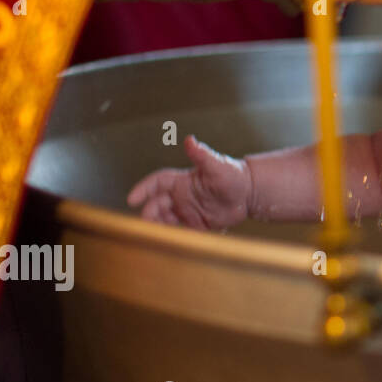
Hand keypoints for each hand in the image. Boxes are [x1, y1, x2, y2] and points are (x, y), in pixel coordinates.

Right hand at [127, 135, 251, 229]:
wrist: (250, 192)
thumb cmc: (233, 174)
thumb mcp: (217, 165)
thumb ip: (202, 155)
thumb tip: (190, 140)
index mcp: (181, 181)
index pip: (156, 183)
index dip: (143, 189)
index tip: (132, 199)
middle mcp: (181, 197)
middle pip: (157, 205)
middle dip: (149, 213)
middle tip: (146, 223)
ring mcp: (187, 211)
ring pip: (165, 221)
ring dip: (158, 227)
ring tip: (156, 235)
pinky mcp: (197, 225)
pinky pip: (182, 233)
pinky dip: (175, 237)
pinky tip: (174, 242)